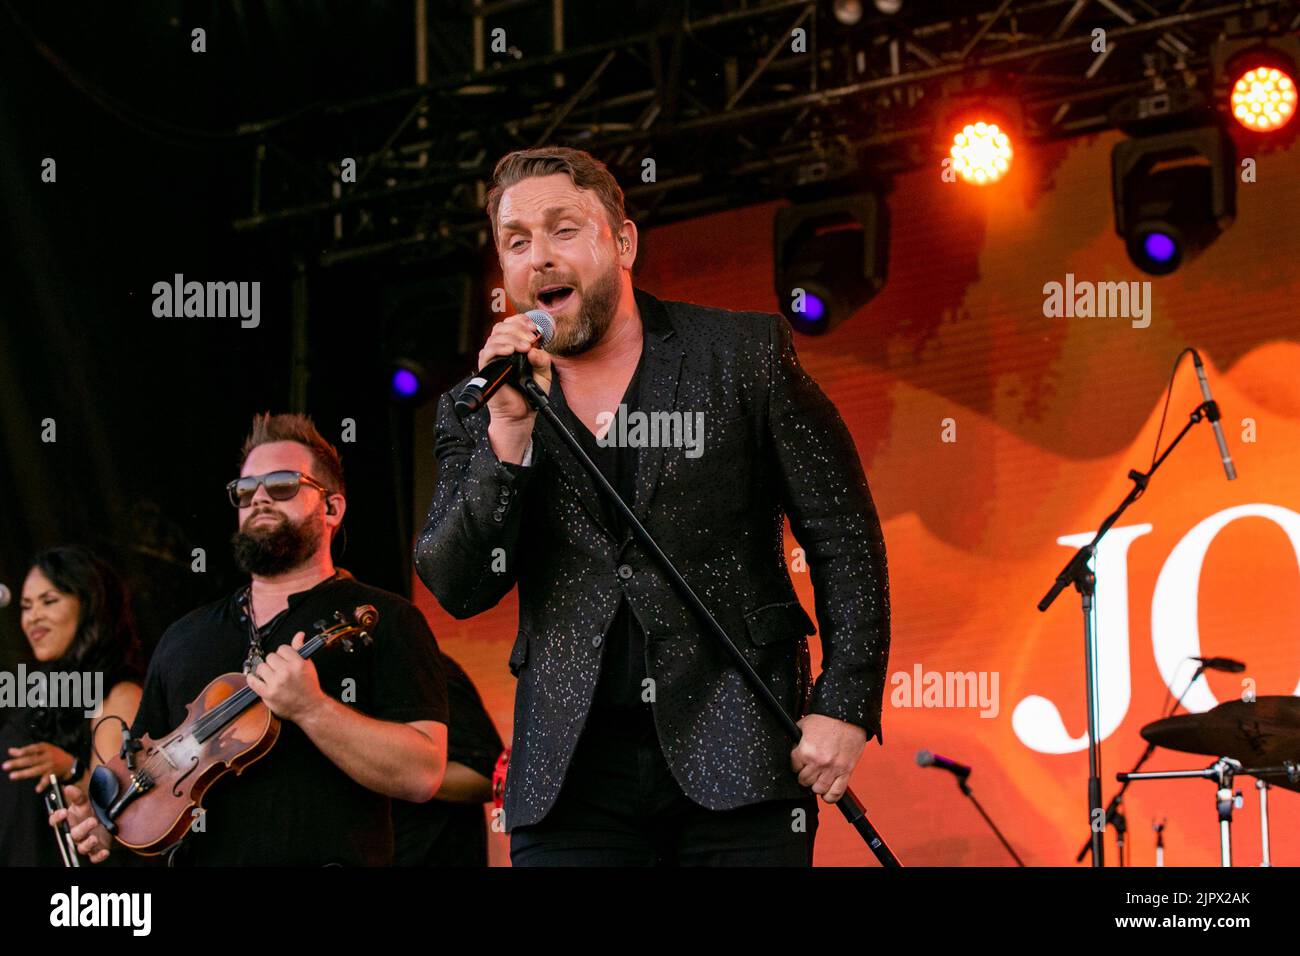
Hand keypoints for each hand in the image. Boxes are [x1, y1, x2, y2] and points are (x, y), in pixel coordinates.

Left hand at [5, 742, 74, 792]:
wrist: (70, 763)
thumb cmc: (53, 755)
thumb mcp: (42, 749)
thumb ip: (26, 751)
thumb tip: (11, 751)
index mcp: (45, 748)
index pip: (33, 749)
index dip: (24, 751)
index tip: (13, 753)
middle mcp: (48, 757)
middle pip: (31, 760)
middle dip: (18, 763)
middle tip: (5, 766)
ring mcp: (50, 766)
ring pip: (36, 770)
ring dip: (24, 773)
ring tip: (12, 776)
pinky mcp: (53, 775)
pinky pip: (47, 780)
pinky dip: (43, 785)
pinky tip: (37, 789)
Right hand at [50, 784, 111, 862]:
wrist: (103, 822)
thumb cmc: (89, 813)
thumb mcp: (84, 803)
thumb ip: (77, 796)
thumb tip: (68, 788)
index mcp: (69, 821)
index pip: (56, 822)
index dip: (57, 818)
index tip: (63, 812)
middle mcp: (74, 834)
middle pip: (73, 835)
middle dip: (82, 829)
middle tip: (93, 821)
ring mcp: (84, 843)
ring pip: (82, 848)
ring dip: (88, 844)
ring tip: (94, 838)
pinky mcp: (95, 850)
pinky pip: (94, 857)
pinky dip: (99, 856)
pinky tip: (104, 851)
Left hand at [246, 631, 325, 722]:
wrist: (310, 707)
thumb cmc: (309, 687)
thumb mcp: (308, 666)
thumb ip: (300, 649)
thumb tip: (299, 635)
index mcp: (297, 663)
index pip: (282, 648)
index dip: (283, 654)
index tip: (284, 659)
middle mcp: (286, 672)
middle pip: (270, 657)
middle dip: (274, 662)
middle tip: (279, 670)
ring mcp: (276, 683)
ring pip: (261, 667)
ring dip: (265, 671)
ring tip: (271, 676)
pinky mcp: (268, 694)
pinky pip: (252, 681)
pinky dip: (251, 678)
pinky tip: (256, 679)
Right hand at [479, 312, 553, 427]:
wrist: (521, 413)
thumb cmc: (529, 393)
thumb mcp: (544, 374)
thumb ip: (543, 360)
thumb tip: (535, 350)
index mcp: (514, 346)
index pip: (512, 324)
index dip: (522, 320)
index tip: (534, 327)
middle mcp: (502, 349)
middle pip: (502, 327)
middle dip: (518, 328)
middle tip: (531, 339)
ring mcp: (493, 358)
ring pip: (495, 336)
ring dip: (512, 337)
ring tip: (525, 347)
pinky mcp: (486, 368)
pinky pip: (487, 352)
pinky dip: (499, 348)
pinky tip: (511, 351)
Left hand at [790, 714, 866, 802]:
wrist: (848, 716)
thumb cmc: (828, 719)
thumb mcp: (804, 726)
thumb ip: (797, 741)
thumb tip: (793, 749)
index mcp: (806, 751)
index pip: (794, 768)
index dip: (796, 765)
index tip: (800, 763)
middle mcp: (819, 762)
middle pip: (804, 781)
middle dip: (805, 776)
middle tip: (809, 770)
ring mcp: (833, 768)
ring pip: (818, 790)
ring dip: (816, 786)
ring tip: (818, 779)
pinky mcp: (846, 771)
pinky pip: (836, 793)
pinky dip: (830, 797)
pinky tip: (827, 792)